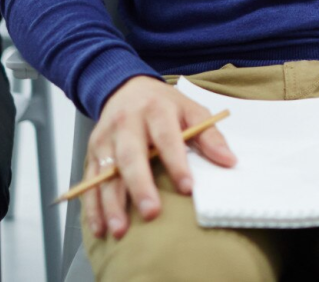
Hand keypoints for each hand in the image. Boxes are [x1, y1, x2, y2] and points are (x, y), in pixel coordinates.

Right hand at [85, 76, 235, 239]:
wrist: (126, 88)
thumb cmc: (162, 104)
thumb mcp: (190, 110)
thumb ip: (209, 135)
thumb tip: (229, 161)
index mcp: (155, 110)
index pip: (167, 138)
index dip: (177, 163)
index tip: (187, 187)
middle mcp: (126, 123)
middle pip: (131, 156)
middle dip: (140, 186)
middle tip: (151, 212)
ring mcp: (105, 139)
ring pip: (106, 173)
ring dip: (111, 203)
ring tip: (121, 229)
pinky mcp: (92, 153)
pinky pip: (89, 181)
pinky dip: (92, 207)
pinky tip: (100, 227)